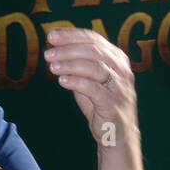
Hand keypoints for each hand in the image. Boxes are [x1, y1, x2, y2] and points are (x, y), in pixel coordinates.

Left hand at [43, 28, 138, 145]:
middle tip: (48, 52)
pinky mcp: (112, 103)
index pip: (94, 39)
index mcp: (116, 58)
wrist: (117, 134)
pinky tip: (61, 81)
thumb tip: (54, 51)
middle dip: (68, 49)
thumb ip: (76, 66)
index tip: (51, 35)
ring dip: (70, 64)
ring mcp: (118, 86)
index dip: (71, 35)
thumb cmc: (101, 105)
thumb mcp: (89, 81)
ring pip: (94, 67)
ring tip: (51, 66)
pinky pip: (94, 89)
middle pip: (93, 50)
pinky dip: (76, 82)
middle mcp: (121, 69)